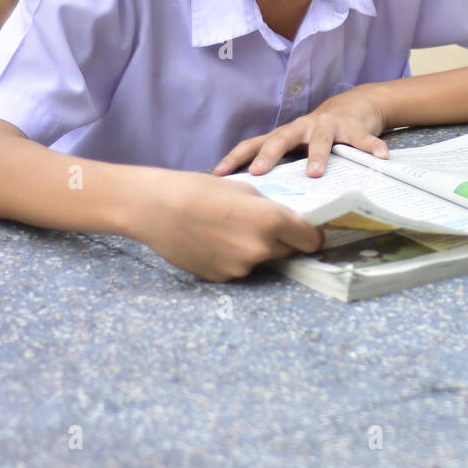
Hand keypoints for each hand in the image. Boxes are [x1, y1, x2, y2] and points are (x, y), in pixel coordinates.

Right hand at [130, 170, 324, 281]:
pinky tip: (212, 242)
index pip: (311, 240)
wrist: (156, 209)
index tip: (304, 230)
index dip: (310, 235)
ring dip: (254, 249)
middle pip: (287, 252)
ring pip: (260, 260)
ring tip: (227, 230)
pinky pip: (238, 268)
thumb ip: (271, 208)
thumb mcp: (245, 189)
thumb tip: (288, 221)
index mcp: (272, 222)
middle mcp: (260, 250)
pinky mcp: (221, 278)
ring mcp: (240, 268)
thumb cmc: (199, 190)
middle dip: (282, 241)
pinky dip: (232, 258)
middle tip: (261, 226)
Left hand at [211, 83, 389, 177]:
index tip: (217, 175)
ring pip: (321, 139)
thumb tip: (254, 197)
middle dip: (269, 155)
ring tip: (316, 173)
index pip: (253, 144)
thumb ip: (283, 165)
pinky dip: (372, 148)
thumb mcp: (298, 145)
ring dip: (318, 155)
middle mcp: (303, 127)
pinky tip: (381, 159)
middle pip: (281, 138)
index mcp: (285, 135)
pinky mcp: (354, 127)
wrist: (355, 104)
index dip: (235, 158)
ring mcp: (329, 126)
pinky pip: (362, 139)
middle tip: (260, 172)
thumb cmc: (319, 133)